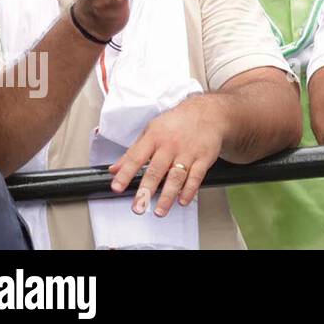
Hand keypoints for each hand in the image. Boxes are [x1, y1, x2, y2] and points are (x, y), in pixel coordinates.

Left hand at [108, 95, 223, 215]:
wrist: (208, 112)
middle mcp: (171, 146)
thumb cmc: (177, 122)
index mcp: (155, 138)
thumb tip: (114, 169)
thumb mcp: (151, 130)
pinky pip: (196, 176)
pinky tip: (183, 200)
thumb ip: (133, 151)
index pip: (136, 157)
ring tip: (159, 211)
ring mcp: (188, 152)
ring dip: (168, 195)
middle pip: (156, 170)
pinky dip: (189, 190)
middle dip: (146, 190)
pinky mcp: (204, 158)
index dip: (125, 173)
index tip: (117, 187)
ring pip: (176, 176)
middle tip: (138, 207)